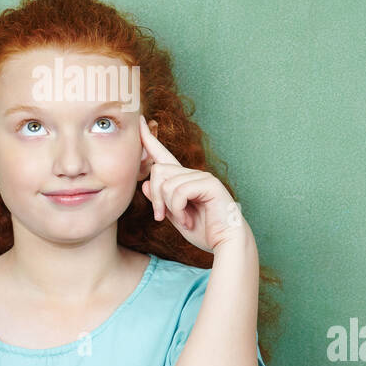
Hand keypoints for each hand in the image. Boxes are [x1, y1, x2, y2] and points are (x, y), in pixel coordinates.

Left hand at [138, 114, 248, 253]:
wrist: (225, 244)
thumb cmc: (203, 231)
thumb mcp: (174, 216)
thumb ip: (160, 200)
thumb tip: (145, 184)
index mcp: (183, 179)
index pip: (163, 155)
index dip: (149, 139)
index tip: (139, 121)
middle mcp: (192, 173)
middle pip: (158, 170)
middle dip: (156, 197)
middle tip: (162, 217)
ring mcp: (202, 176)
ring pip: (166, 183)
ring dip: (170, 208)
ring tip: (184, 219)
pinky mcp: (209, 183)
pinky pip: (179, 192)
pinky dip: (179, 210)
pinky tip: (189, 219)